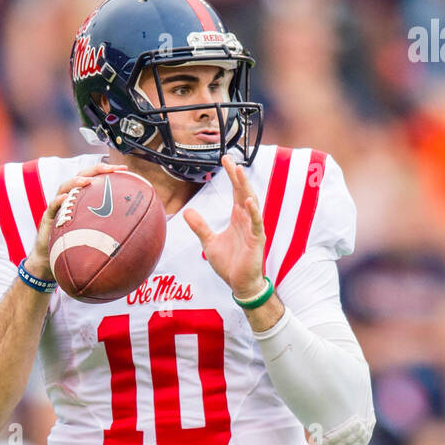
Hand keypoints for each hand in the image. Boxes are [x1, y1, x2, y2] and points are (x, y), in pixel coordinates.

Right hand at [26, 161, 117, 281]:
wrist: (51, 261)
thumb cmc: (76, 248)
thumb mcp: (96, 237)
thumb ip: (111, 231)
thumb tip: (137, 235)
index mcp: (82, 198)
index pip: (96, 179)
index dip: (109, 171)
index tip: (125, 169)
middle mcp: (70, 197)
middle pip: (82, 176)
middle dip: (96, 169)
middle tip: (111, 168)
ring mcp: (58, 206)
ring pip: (65, 186)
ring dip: (76, 181)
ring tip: (87, 181)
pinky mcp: (48, 216)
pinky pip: (53, 206)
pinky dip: (59, 201)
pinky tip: (66, 198)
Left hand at [183, 155, 265, 298]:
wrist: (239, 284)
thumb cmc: (229, 264)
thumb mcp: (209, 242)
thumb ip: (200, 226)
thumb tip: (187, 212)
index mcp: (237, 218)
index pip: (235, 192)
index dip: (230, 176)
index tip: (225, 160)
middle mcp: (247, 220)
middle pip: (243, 192)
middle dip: (237, 176)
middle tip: (230, 159)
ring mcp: (253, 229)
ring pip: (251, 203)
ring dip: (245, 187)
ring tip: (239, 171)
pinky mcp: (257, 240)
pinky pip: (256, 224)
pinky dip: (254, 212)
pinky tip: (249, 201)